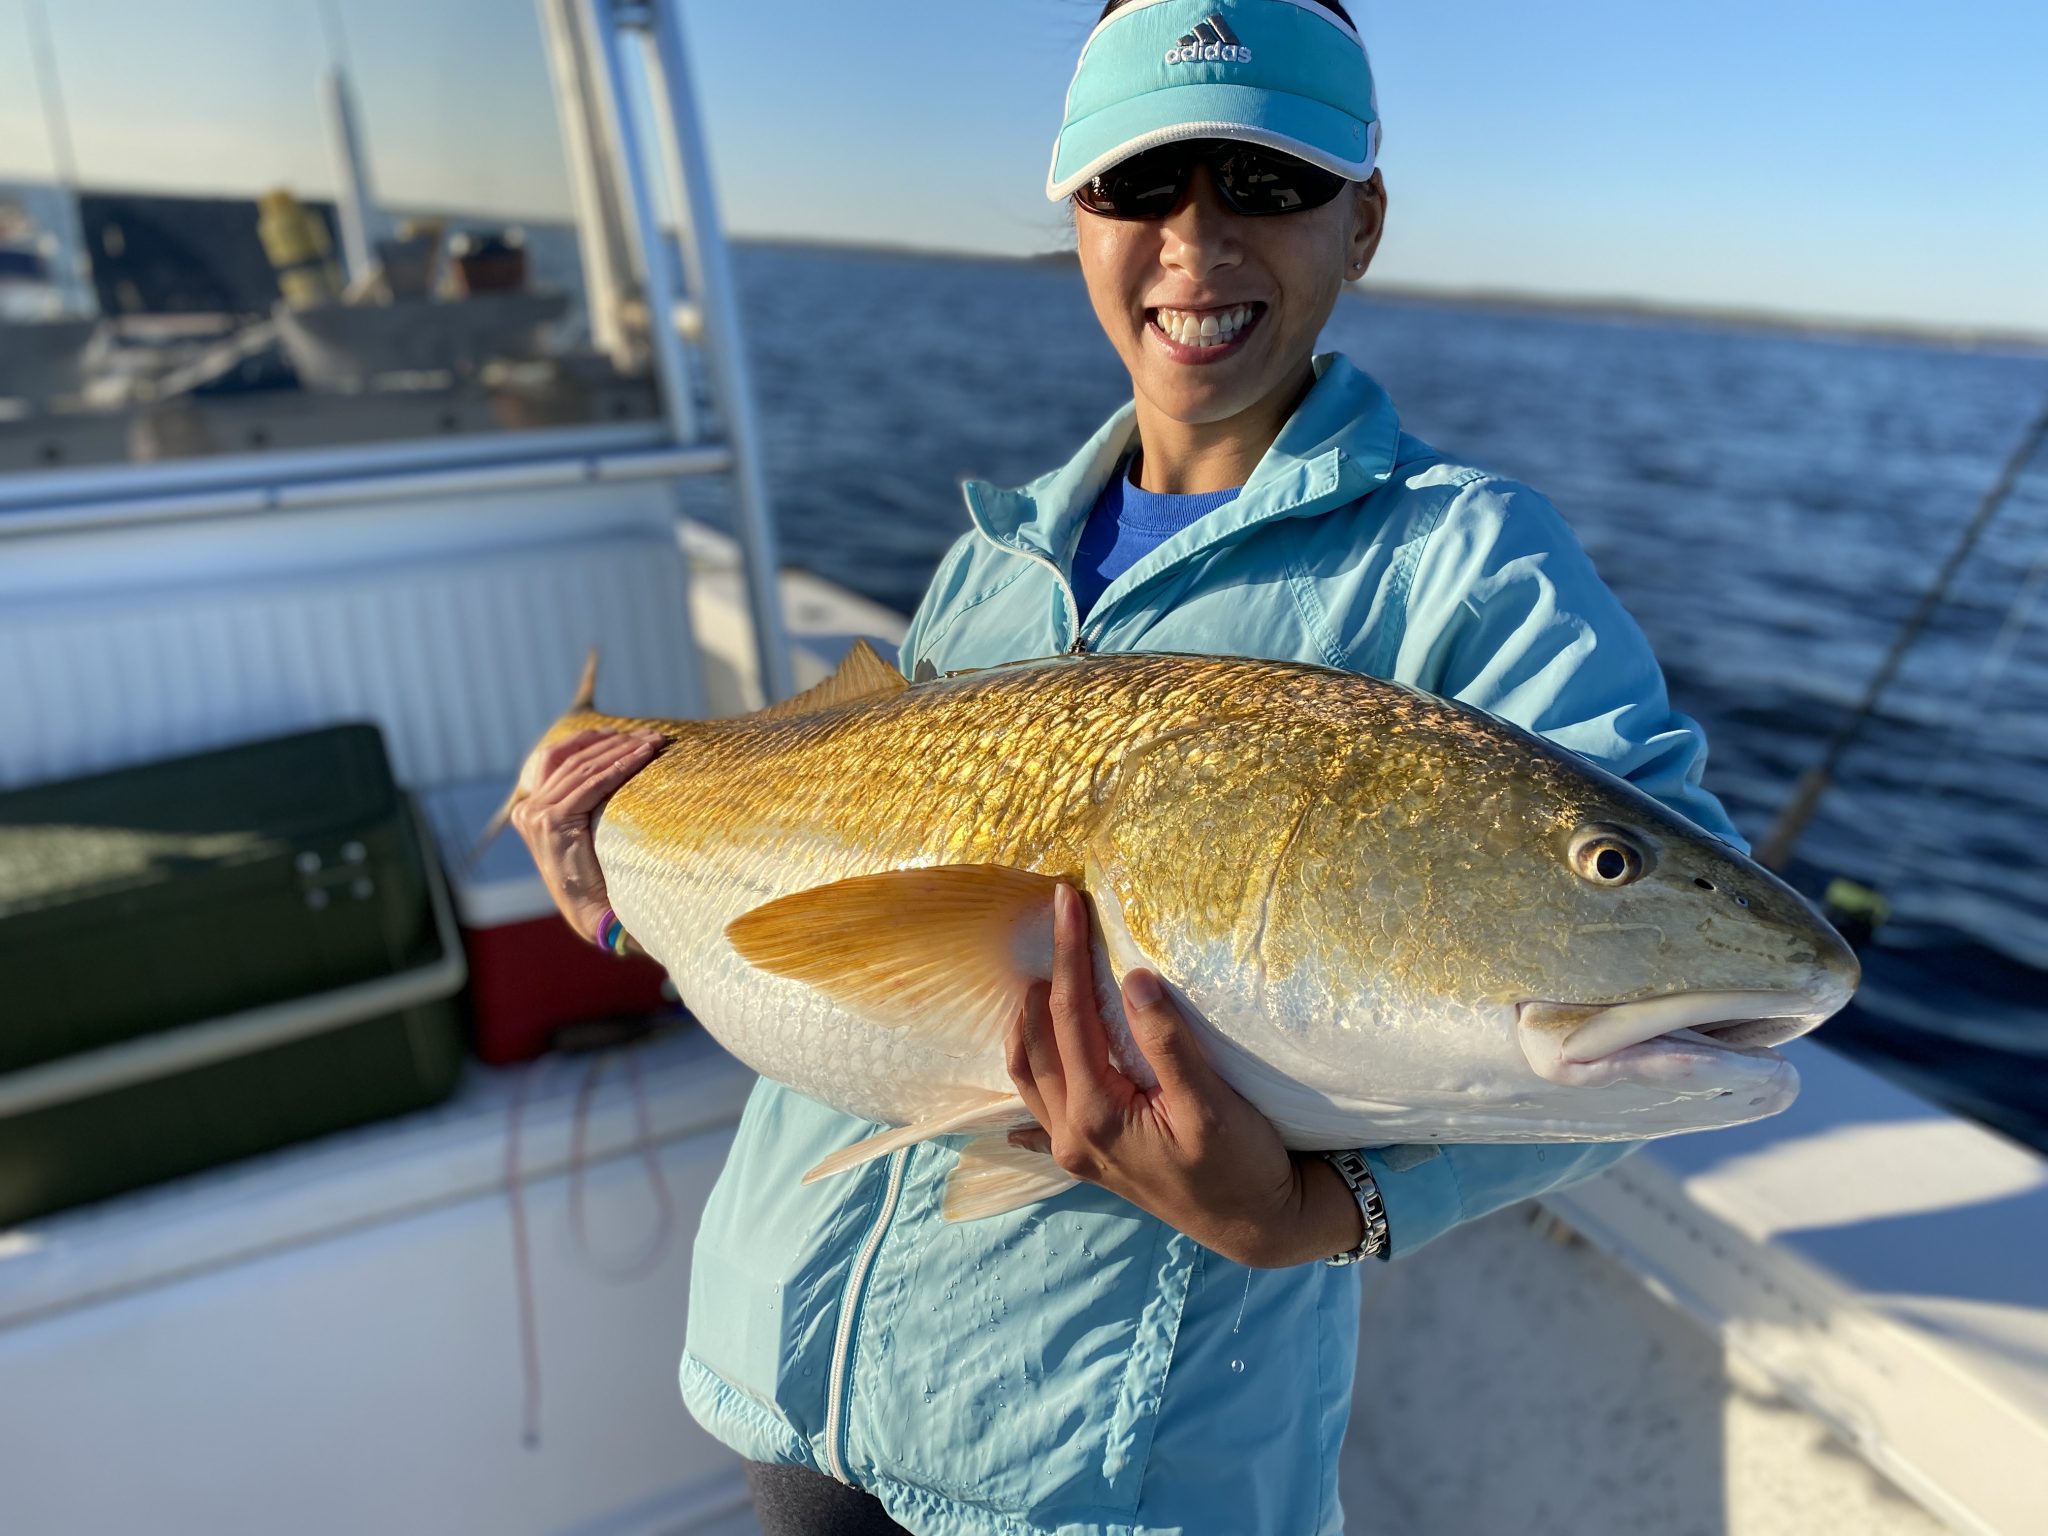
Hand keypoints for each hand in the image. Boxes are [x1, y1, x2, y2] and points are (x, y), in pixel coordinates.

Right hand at [509, 728, 663, 939]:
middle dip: (614, 743)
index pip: (556, 759)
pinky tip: (643, 758)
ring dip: (623, 751)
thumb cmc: (598, 873)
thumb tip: (614, 765)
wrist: (593, 912)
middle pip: (573, 760)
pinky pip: (593, 785)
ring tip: (652, 742)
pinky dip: (621, 767)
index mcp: (528, 809)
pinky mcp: (553, 822)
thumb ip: (582, 801)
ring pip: (585, 769)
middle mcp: (527, 809)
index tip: (621, 732)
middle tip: (647, 734)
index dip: (588, 741)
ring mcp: (536, 815)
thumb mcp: (583, 830)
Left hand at [1004, 884, 1365, 1267]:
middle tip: (1054, 928)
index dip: (1067, 955)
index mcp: (1096, 1116)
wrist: (1256, 1227)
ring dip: (1027, 1026)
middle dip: (1041, 981)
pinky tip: (1026, 1070)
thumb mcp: (1212, 1102)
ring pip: (1027, 1077)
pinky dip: (1032, 1080)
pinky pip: (1039, 1114)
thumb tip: (1136, 979)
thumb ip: (1168, 1042)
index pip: (1069, 1017)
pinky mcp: (1087, 1159)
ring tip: (1041, 981)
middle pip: (1035, 1042)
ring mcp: (1073, 1151)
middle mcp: (1071, 1135)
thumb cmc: (1241, 1166)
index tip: (1066, 901)